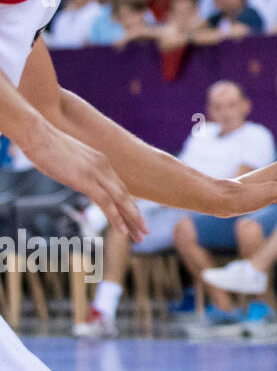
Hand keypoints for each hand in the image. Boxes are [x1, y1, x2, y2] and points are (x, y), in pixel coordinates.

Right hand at [18, 122, 146, 241]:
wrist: (38, 134)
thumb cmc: (47, 146)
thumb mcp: (69, 159)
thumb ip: (79, 169)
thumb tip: (77, 177)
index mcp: (102, 162)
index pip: (120, 188)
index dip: (129, 205)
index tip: (136, 219)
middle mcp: (104, 167)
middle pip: (125, 195)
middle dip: (136, 216)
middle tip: (144, 232)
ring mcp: (97, 173)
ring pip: (121, 200)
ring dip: (132, 220)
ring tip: (140, 236)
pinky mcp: (86, 180)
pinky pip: (106, 202)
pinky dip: (116, 217)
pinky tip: (122, 231)